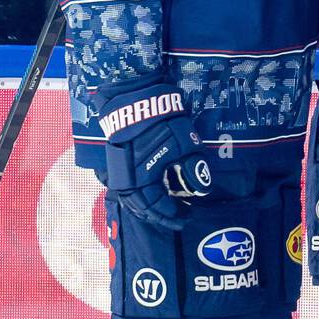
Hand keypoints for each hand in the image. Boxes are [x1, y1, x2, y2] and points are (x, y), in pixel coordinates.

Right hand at [94, 82, 212, 229]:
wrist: (136, 101)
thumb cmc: (163, 124)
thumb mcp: (185, 146)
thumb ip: (193, 169)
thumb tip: (201, 190)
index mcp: (142, 181)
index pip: (157, 206)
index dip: (172, 214)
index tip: (187, 216)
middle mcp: (127, 181)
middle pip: (141, 207)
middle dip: (159, 215)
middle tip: (176, 217)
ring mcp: (119, 171)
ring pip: (131, 199)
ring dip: (147, 207)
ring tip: (163, 208)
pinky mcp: (117, 162)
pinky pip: (126, 187)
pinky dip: (138, 194)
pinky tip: (150, 193)